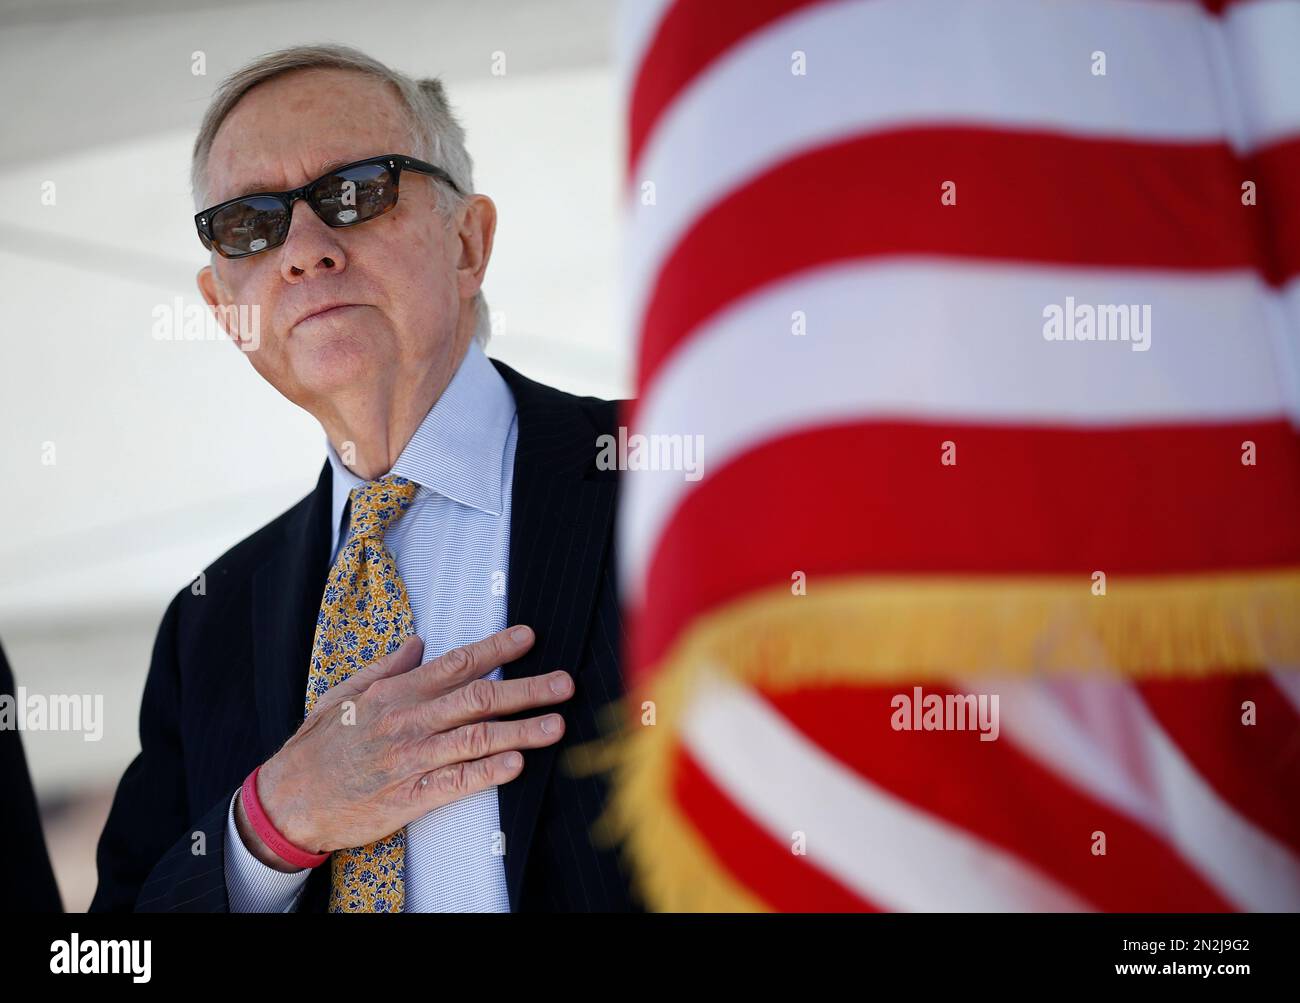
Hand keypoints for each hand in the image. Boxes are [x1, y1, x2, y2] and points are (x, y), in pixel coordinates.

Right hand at [236, 625, 570, 869]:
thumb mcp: (345, 693)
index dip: (497, 649)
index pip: (457, 663)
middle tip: (564, 683)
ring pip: (477, 738)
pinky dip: (489, 772)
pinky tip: (516, 764)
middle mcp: (409, 721)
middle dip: (527, 689)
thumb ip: (386, 668)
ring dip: (522, 730)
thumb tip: (418, 644)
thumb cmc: (318, 747)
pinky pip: (457, 782)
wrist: (289, 799)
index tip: (529, 637)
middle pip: (479, 698)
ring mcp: (412, 759)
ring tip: (556, 724)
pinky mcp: (411, 796)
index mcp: (396, 693)